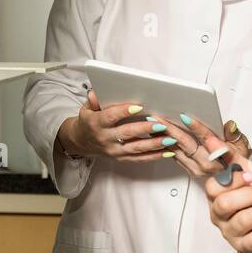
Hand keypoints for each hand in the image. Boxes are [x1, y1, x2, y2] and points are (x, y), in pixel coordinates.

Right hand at [57, 90, 175, 162]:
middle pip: (127, 134)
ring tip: (170, 139)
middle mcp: (105, 139)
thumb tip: (95, 93)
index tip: (139, 107)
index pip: (110, 117)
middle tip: (161, 125)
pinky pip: (140, 159)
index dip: (124, 112)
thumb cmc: (89, 121)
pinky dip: (155, 156)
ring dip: (154, 144)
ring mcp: (114, 151)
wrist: (82, 142)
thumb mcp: (87, 109)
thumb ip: (93, 101)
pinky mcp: (121, 158)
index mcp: (96, 124)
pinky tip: (169, 152)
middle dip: (145, 129)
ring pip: (136, 148)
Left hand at [148, 110, 251, 180]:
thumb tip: (230, 125)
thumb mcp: (242, 147)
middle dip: (171, 129)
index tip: (185, 117)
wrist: (234, 181)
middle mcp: (206, 165)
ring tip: (153, 122)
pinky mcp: (189, 170)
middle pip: (186, 144)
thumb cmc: (238, 161)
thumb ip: (235, 135)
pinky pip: (174, 155)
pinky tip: (157, 134)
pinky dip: (164, 143)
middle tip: (159, 117)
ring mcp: (196, 169)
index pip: (206, 139)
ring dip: (163, 136)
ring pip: (176, 150)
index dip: (196, 127)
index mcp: (219, 157)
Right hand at [189, 125, 251, 252]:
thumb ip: (233, 158)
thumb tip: (213, 138)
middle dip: (248, 195)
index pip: (212, 186)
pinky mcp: (243, 248)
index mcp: (218, 195)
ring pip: (241, 221)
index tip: (250, 177)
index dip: (233, 181)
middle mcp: (220, 215)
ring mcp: (230, 233)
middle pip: (223, 203)